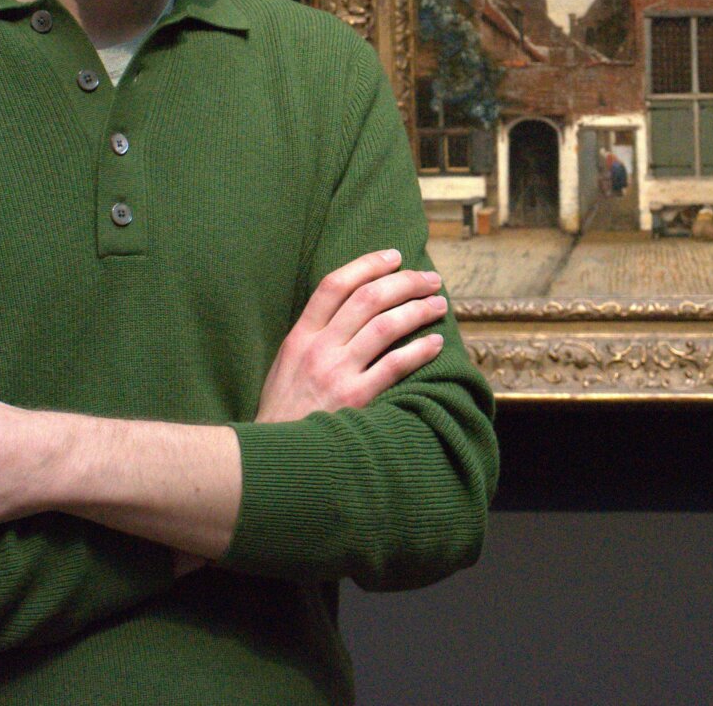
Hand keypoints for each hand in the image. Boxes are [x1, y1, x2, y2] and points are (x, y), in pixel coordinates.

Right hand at [256, 248, 447, 422]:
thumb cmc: (284, 411)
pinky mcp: (355, 400)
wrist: (273, 456)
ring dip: (418, 310)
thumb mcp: (286, 364)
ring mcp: (337, 372)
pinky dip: (419, 351)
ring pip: (385, 326)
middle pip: (367, 298)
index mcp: (300, 335)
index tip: (394, 256)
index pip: (334, 285)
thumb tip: (350, 309)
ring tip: (439, 306)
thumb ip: (312, 336)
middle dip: (405, 282)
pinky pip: (395, 366)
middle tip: (430, 279)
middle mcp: (319, 348)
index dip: (367, 264)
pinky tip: (436, 344)